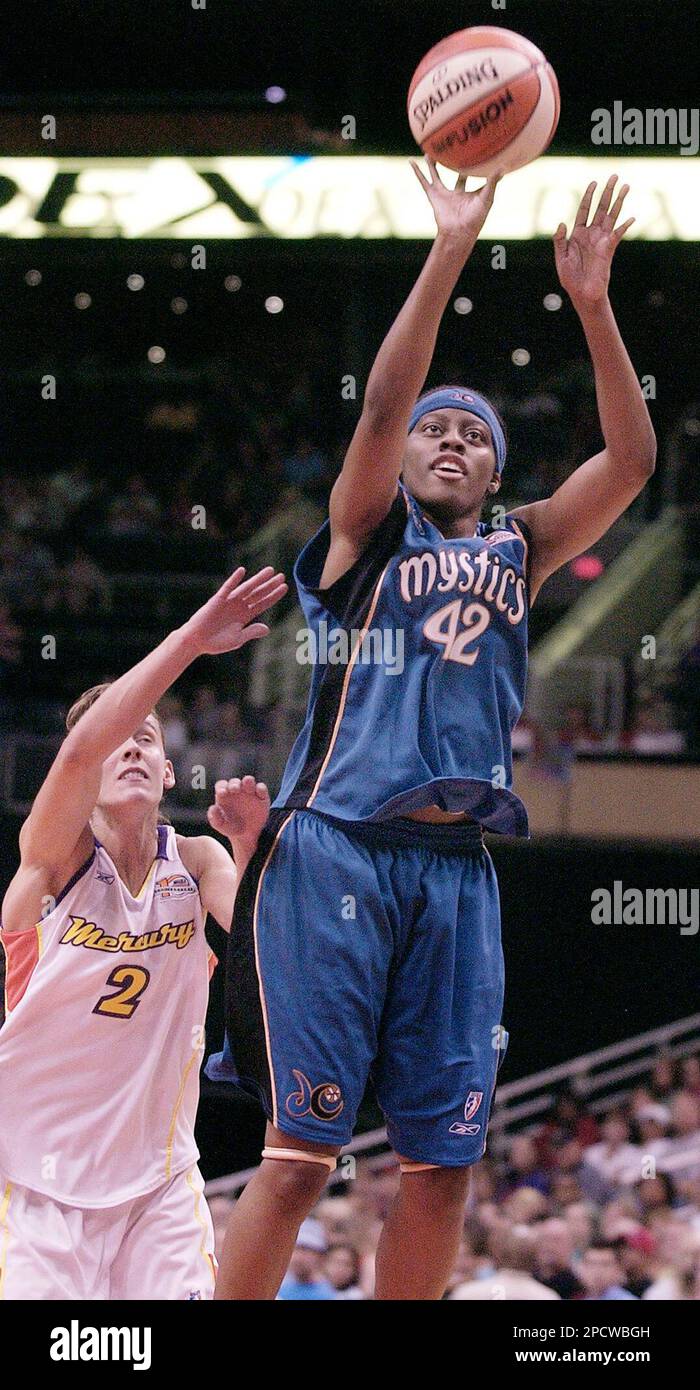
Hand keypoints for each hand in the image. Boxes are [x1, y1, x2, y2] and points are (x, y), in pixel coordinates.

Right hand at [180, 566, 286, 656]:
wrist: (197, 641)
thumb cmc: (216, 642)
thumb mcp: (238, 639)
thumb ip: (251, 632)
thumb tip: (267, 629)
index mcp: (245, 616)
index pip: (262, 603)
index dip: (273, 596)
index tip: (284, 587)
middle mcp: (239, 606)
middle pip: (258, 593)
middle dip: (270, 585)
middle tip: (282, 576)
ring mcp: (229, 602)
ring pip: (247, 588)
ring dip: (258, 579)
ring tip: (270, 570)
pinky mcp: (217, 600)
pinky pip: (227, 588)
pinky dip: (234, 579)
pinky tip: (242, 571)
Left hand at [207, 776, 269, 850]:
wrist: (247, 835)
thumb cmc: (231, 827)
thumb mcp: (221, 825)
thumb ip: (214, 818)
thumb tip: (213, 808)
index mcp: (225, 795)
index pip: (221, 785)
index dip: (221, 787)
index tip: (222, 793)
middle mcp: (237, 791)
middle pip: (235, 782)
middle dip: (234, 784)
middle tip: (235, 789)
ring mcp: (250, 792)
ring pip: (249, 781)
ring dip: (248, 781)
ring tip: (248, 787)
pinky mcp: (261, 797)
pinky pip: (261, 788)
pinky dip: (261, 788)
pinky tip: (259, 792)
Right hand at [410, 155, 501, 244]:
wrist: (459, 231)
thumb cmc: (475, 218)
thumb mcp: (487, 197)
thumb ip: (493, 182)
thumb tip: (503, 166)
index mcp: (469, 194)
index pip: (473, 177)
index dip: (477, 167)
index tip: (480, 153)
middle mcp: (456, 193)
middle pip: (455, 174)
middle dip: (455, 164)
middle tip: (455, 149)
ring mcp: (443, 194)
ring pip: (436, 175)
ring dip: (432, 164)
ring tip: (430, 151)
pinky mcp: (433, 196)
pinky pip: (423, 181)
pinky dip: (416, 171)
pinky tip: (411, 161)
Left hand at [554, 177, 634, 306]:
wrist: (582, 294)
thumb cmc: (571, 279)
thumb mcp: (561, 258)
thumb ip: (559, 240)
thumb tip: (561, 223)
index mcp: (578, 235)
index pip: (584, 210)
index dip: (588, 197)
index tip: (593, 183)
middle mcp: (591, 234)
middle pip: (601, 208)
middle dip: (607, 192)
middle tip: (614, 176)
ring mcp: (601, 241)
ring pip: (611, 216)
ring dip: (618, 202)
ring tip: (626, 187)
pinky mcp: (608, 249)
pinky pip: (617, 235)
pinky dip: (624, 227)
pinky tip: (632, 218)